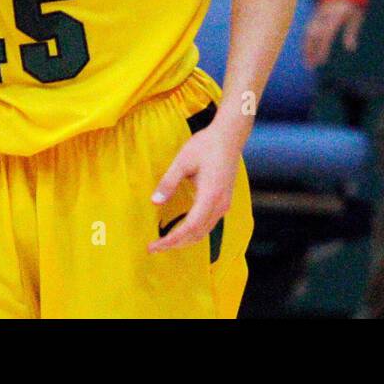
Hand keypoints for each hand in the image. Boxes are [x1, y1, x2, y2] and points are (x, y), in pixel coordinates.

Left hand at [148, 121, 241, 252]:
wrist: (230, 136)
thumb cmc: (206, 145)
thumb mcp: (182, 161)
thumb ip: (168, 183)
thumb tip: (154, 202)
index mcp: (210, 195)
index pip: (189, 227)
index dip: (171, 240)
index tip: (154, 246)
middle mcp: (220, 204)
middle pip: (197, 235)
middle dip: (175, 244)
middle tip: (154, 247)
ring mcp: (225, 204)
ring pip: (204, 232)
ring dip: (185, 240)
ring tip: (165, 242)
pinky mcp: (225, 201)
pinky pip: (209, 224)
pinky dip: (194, 232)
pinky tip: (181, 230)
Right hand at [303, 0, 363, 68]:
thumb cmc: (353, 5)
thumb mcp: (356, 17)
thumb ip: (351, 32)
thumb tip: (350, 49)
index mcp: (335, 16)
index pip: (326, 35)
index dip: (322, 49)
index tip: (321, 61)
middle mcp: (323, 16)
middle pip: (313, 35)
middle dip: (310, 51)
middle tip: (310, 66)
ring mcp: (318, 15)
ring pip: (308, 33)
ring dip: (306, 48)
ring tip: (307, 62)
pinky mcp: (315, 15)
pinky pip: (307, 30)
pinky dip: (306, 41)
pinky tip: (306, 51)